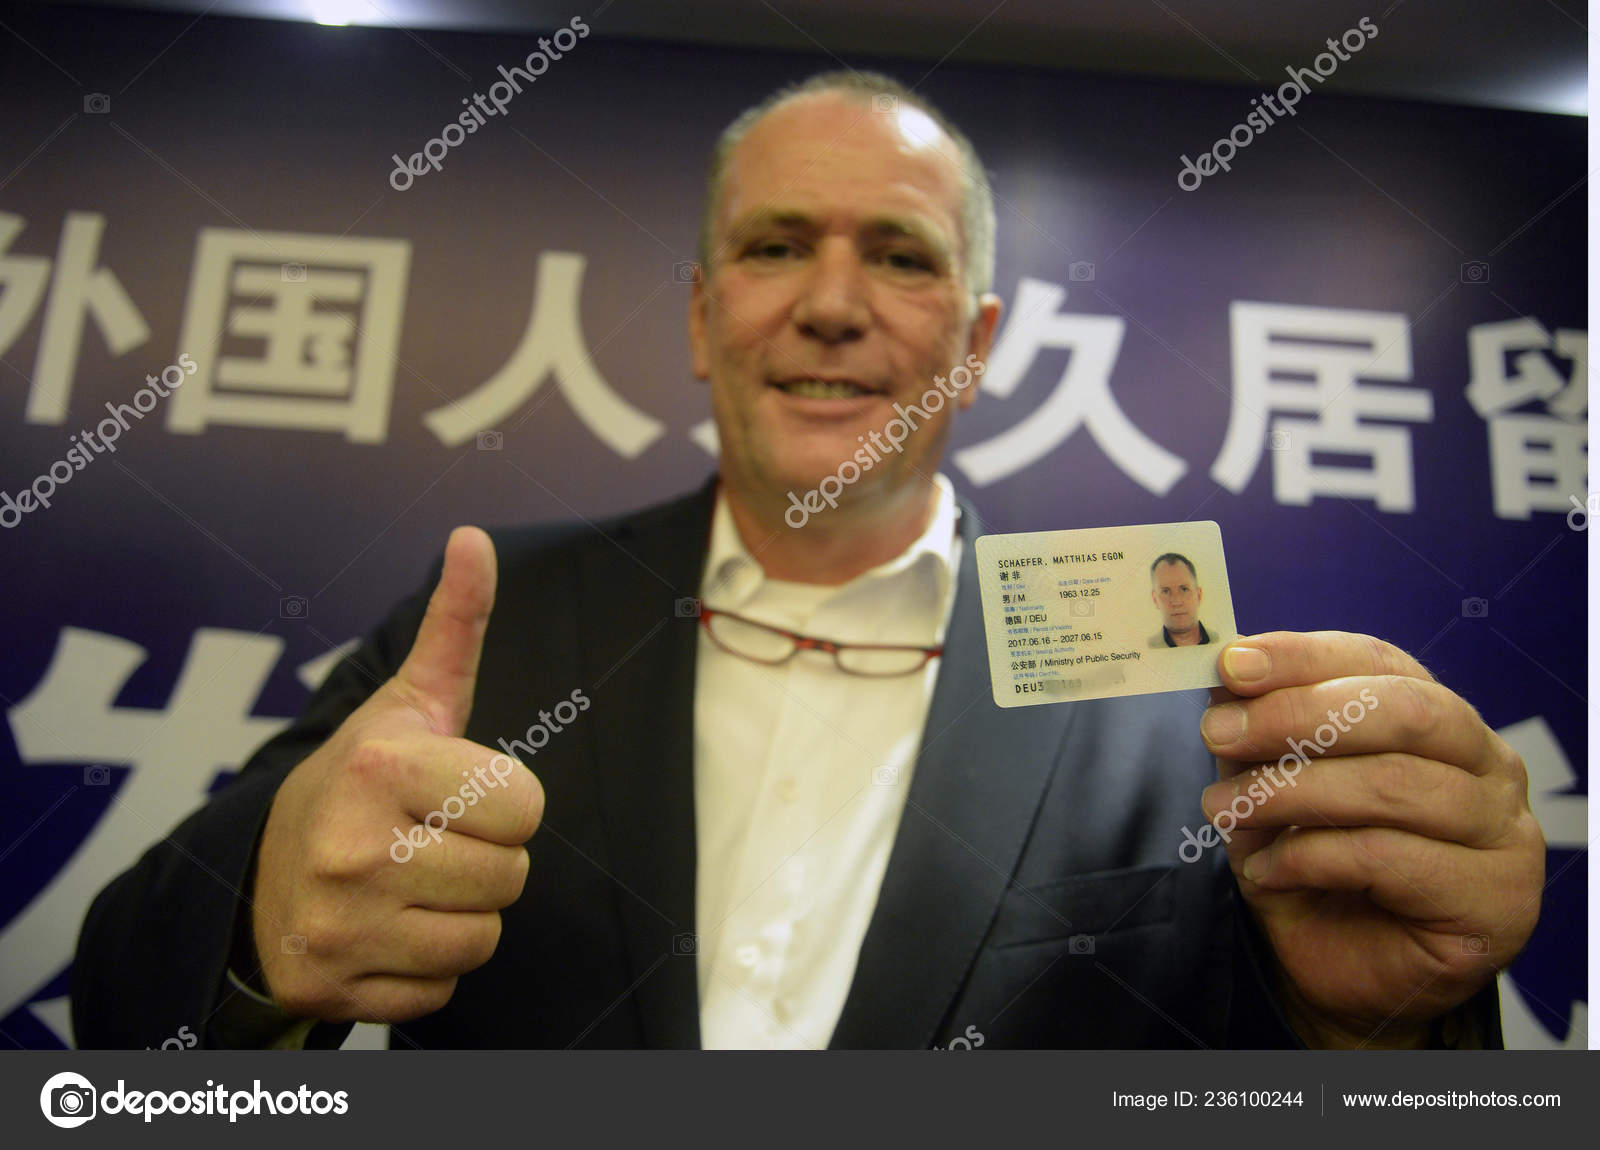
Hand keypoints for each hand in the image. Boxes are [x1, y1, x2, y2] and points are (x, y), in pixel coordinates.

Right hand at [250, 527, 543, 1022]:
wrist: (258, 874)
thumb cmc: (361, 781)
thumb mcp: (408, 701)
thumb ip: (453, 624)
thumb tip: (474, 536)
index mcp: (382, 768)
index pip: (526, 808)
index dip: (507, 802)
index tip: (460, 793)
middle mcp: (351, 849)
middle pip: (510, 878)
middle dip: (486, 860)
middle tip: (431, 841)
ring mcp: (337, 927)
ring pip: (482, 940)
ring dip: (462, 916)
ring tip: (412, 884)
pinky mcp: (331, 990)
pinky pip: (441, 992)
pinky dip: (425, 968)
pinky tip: (388, 932)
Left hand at [1197, 631, 1543, 1047]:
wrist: (1340, 972)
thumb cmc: (1313, 866)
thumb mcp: (1272, 785)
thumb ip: (1260, 731)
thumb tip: (1226, 676)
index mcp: (1438, 717)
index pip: (1379, 661)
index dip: (1303, 657)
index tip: (1231, 664)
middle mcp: (1487, 764)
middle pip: (1405, 711)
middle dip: (1298, 715)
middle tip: (1218, 734)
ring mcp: (1503, 831)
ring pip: (1394, 785)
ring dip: (1291, 791)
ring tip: (1225, 810)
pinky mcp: (1495, 899)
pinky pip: (1390, 857)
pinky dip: (1310, 856)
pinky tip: (1266, 870)